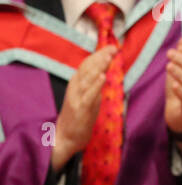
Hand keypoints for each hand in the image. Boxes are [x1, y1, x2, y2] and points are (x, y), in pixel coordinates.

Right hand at [52, 45, 116, 172]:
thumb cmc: (78, 117)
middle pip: (87, 68)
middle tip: (113, 48)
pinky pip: (89, 95)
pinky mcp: (80, 109)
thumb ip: (95, 85)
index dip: (99, 55)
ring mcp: (77, 98)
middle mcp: (75, 88)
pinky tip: (103, 77)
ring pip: (87, 79)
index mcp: (76, 84)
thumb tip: (104, 72)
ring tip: (108, 57)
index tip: (112, 47)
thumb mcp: (88, 97)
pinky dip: (95, 85)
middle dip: (100, 57)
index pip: (87, 65)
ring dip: (98, 67)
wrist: (65, 137)